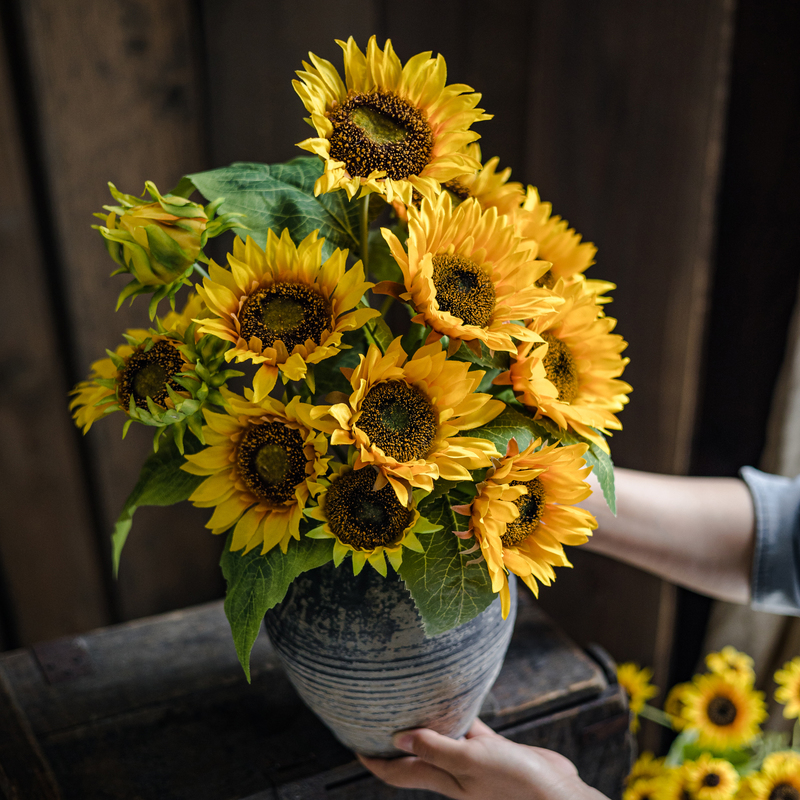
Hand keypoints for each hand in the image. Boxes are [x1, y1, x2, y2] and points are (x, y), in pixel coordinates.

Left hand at [357, 718, 607, 799]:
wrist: (559, 796)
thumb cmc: (514, 784)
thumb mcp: (470, 764)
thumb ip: (436, 749)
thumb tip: (396, 738)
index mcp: (444, 780)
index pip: (398, 773)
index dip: (375, 762)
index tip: (354, 744)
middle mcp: (454, 771)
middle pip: (415, 755)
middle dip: (397, 739)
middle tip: (379, 712)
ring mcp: (474, 760)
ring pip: (443, 737)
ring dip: (429, 721)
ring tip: (412, 696)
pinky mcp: (494, 749)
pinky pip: (471, 727)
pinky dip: (462, 712)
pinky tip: (458, 694)